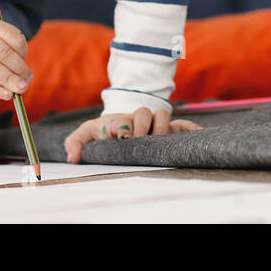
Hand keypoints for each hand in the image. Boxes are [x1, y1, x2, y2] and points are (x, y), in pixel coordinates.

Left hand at [63, 106, 201, 163]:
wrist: (118, 127)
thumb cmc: (103, 132)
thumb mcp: (87, 133)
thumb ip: (75, 142)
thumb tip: (73, 157)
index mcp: (122, 119)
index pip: (126, 119)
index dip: (125, 126)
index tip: (122, 137)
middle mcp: (140, 119)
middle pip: (146, 114)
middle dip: (143, 126)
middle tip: (139, 140)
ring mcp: (156, 124)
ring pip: (164, 116)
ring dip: (162, 126)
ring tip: (159, 141)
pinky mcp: (170, 130)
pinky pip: (183, 126)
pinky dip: (190, 128)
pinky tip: (197, 134)